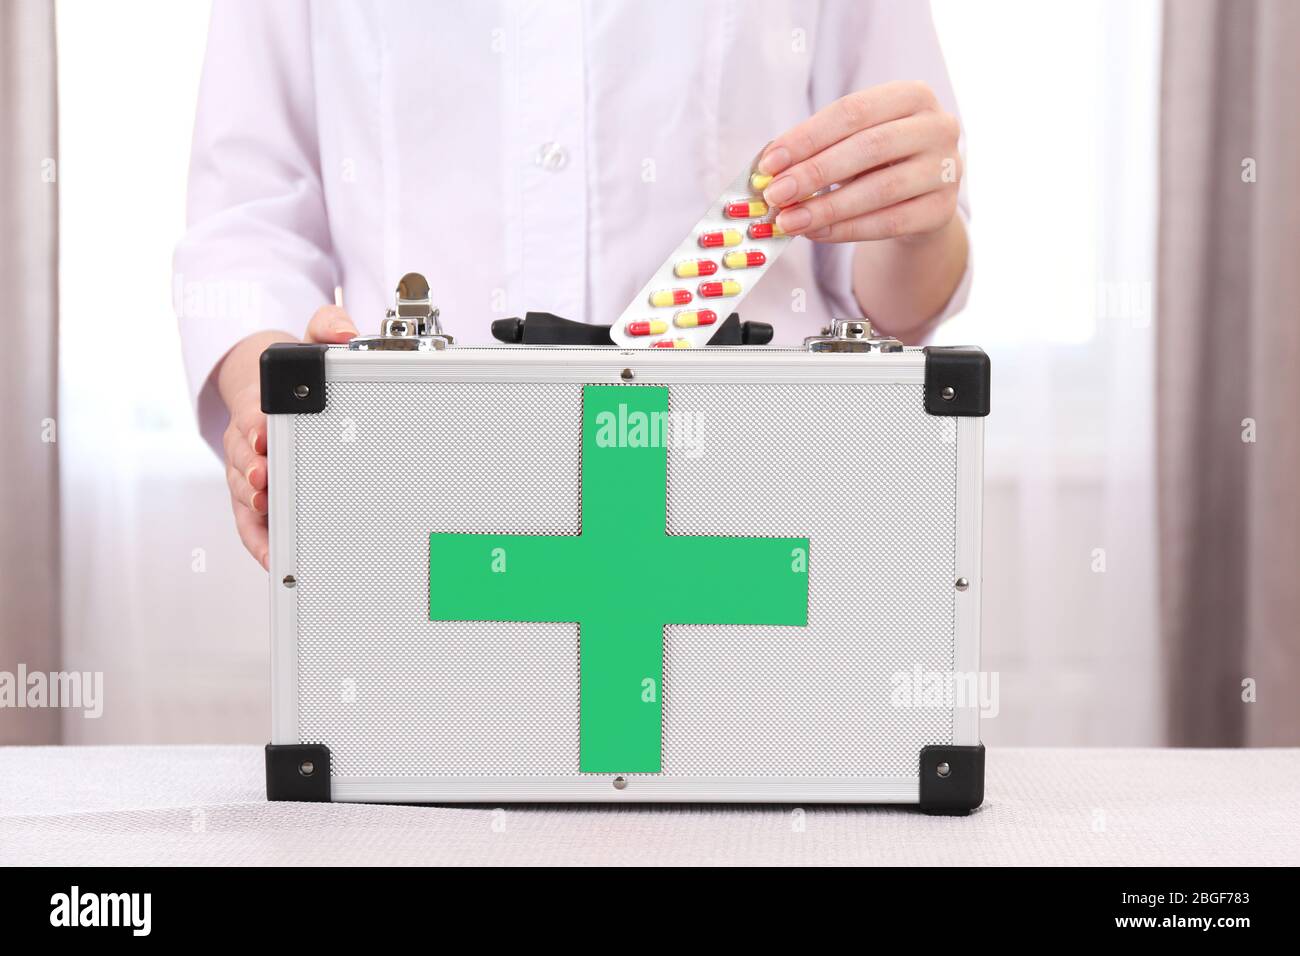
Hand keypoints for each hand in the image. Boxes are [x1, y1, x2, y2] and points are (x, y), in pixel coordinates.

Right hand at [218, 305, 357, 568]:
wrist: (259, 383)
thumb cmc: (288, 368)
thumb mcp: (309, 337)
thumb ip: (328, 327)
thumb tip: (344, 331)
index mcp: (257, 404)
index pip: (253, 414)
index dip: (256, 425)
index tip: (263, 433)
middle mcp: (246, 440)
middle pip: (244, 459)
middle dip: (254, 471)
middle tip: (267, 480)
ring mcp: (248, 470)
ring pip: (245, 492)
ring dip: (256, 507)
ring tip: (272, 518)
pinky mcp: (254, 494)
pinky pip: (251, 523)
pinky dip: (260, 542)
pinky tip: (275, 561)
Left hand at [758, 80, 961, 242]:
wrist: (921, 197)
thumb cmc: (877, 161)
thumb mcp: (852, 142)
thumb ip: (818, 149)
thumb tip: (770, 171)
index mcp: (913, 95)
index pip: (853, 111)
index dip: (807, 137)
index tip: (769, 162)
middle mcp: (939, 126)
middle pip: (868, 147)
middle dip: (814, 172)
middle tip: (775, 194)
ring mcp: (946, 169)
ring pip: (881, 190)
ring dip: (827, 208)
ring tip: (789, 221)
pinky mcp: (943, 210)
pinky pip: (891, 222)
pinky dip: (848, 229)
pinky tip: (816, 233)